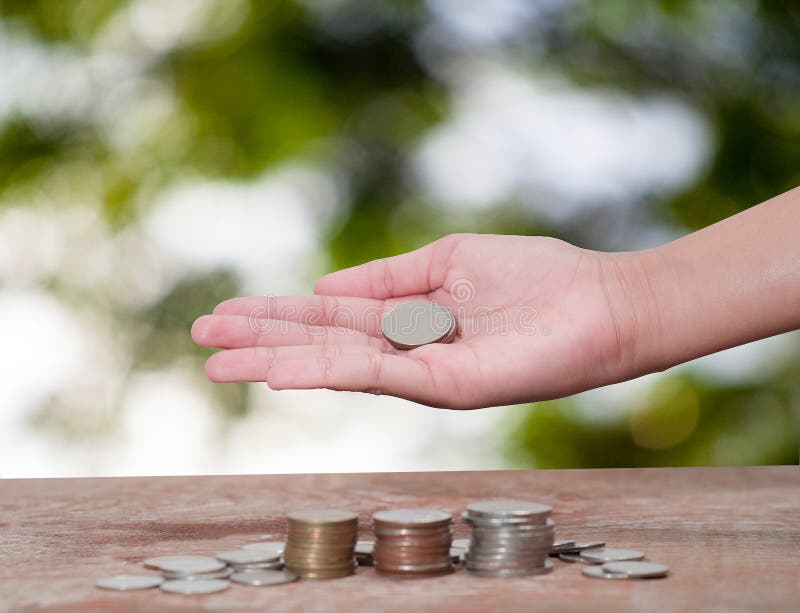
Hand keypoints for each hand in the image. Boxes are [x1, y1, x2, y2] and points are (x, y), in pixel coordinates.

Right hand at [191, 234, 653, 408]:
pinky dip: (326, 370)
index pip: (329, 316)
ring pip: (337, 364)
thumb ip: (389, 277)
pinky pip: (377, 374)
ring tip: (217, 362)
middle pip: (321, 343)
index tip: (225, 312)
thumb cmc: (537, 279)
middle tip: (200, 340)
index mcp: (407, 319)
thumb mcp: (449, 261)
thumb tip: (325, 283)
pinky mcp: (447, 385)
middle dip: (260, 341)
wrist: (602, 303)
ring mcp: (423, 372)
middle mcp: (407, 351)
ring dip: (275, 360)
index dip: (277, 314)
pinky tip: (280, 368)